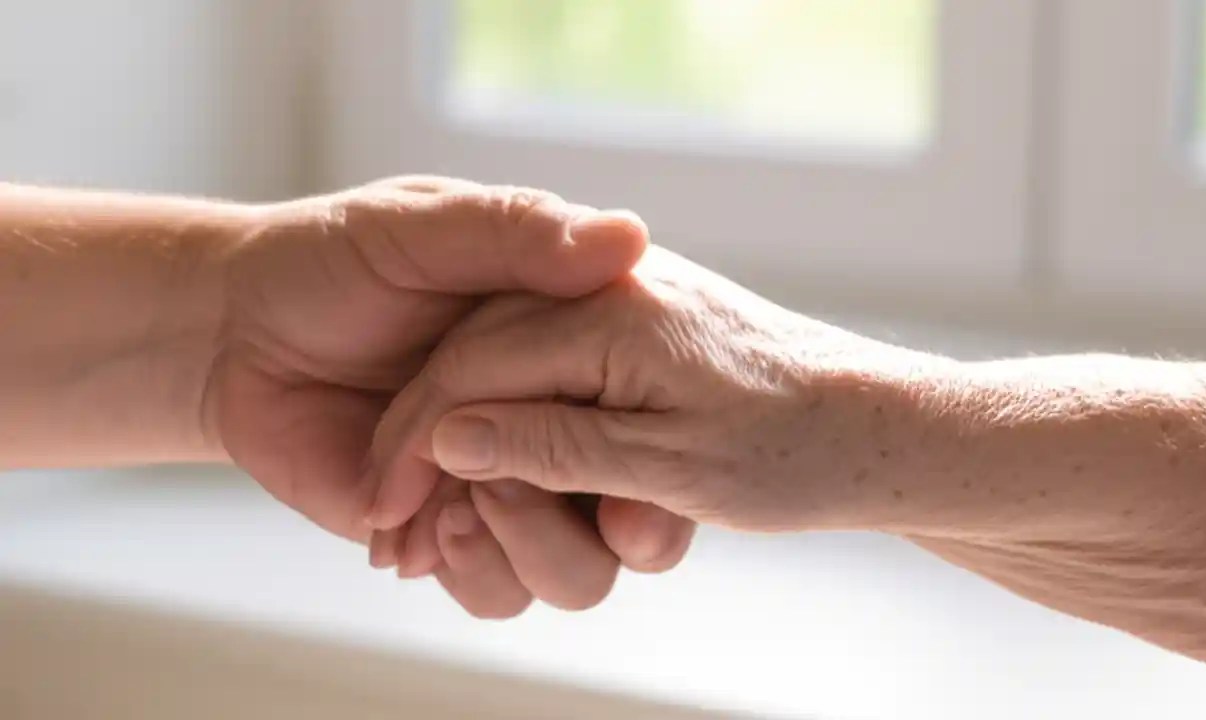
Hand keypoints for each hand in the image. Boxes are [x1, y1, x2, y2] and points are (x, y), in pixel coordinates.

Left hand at [204, 177, 692, 614]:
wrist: (234, 333)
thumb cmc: (334, 259)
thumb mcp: (426, 225)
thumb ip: (519, 233)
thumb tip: (627, 237)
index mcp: (575, 348)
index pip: (658, 415)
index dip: (657, 453)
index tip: (630, 470)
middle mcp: (556, 426)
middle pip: (635, 519)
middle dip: (577, 514)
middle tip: (498, 481)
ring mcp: (507, 485)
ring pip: (575, 573)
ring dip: (519, 546)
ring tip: (448, 503)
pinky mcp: (448, 531)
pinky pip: (497, 590)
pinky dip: (460, 567)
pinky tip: (404, 527)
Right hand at [369, 247, 944, 535]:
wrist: (883, 421)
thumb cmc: (794, 447)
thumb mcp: (669, 465)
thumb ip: (553, 443)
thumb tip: (450, 436)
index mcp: (608, 313)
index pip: (468, 371)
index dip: (417, 445)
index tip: (386, 512)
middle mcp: (608, 293)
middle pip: (476, 362)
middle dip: (431, 446)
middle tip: (398, 527)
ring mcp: (624, 305)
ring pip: (509, 368)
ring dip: (477, 441)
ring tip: (451, 516)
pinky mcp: (638, 329)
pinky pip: (553, 370)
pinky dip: (525, 423)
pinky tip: (511, 469)